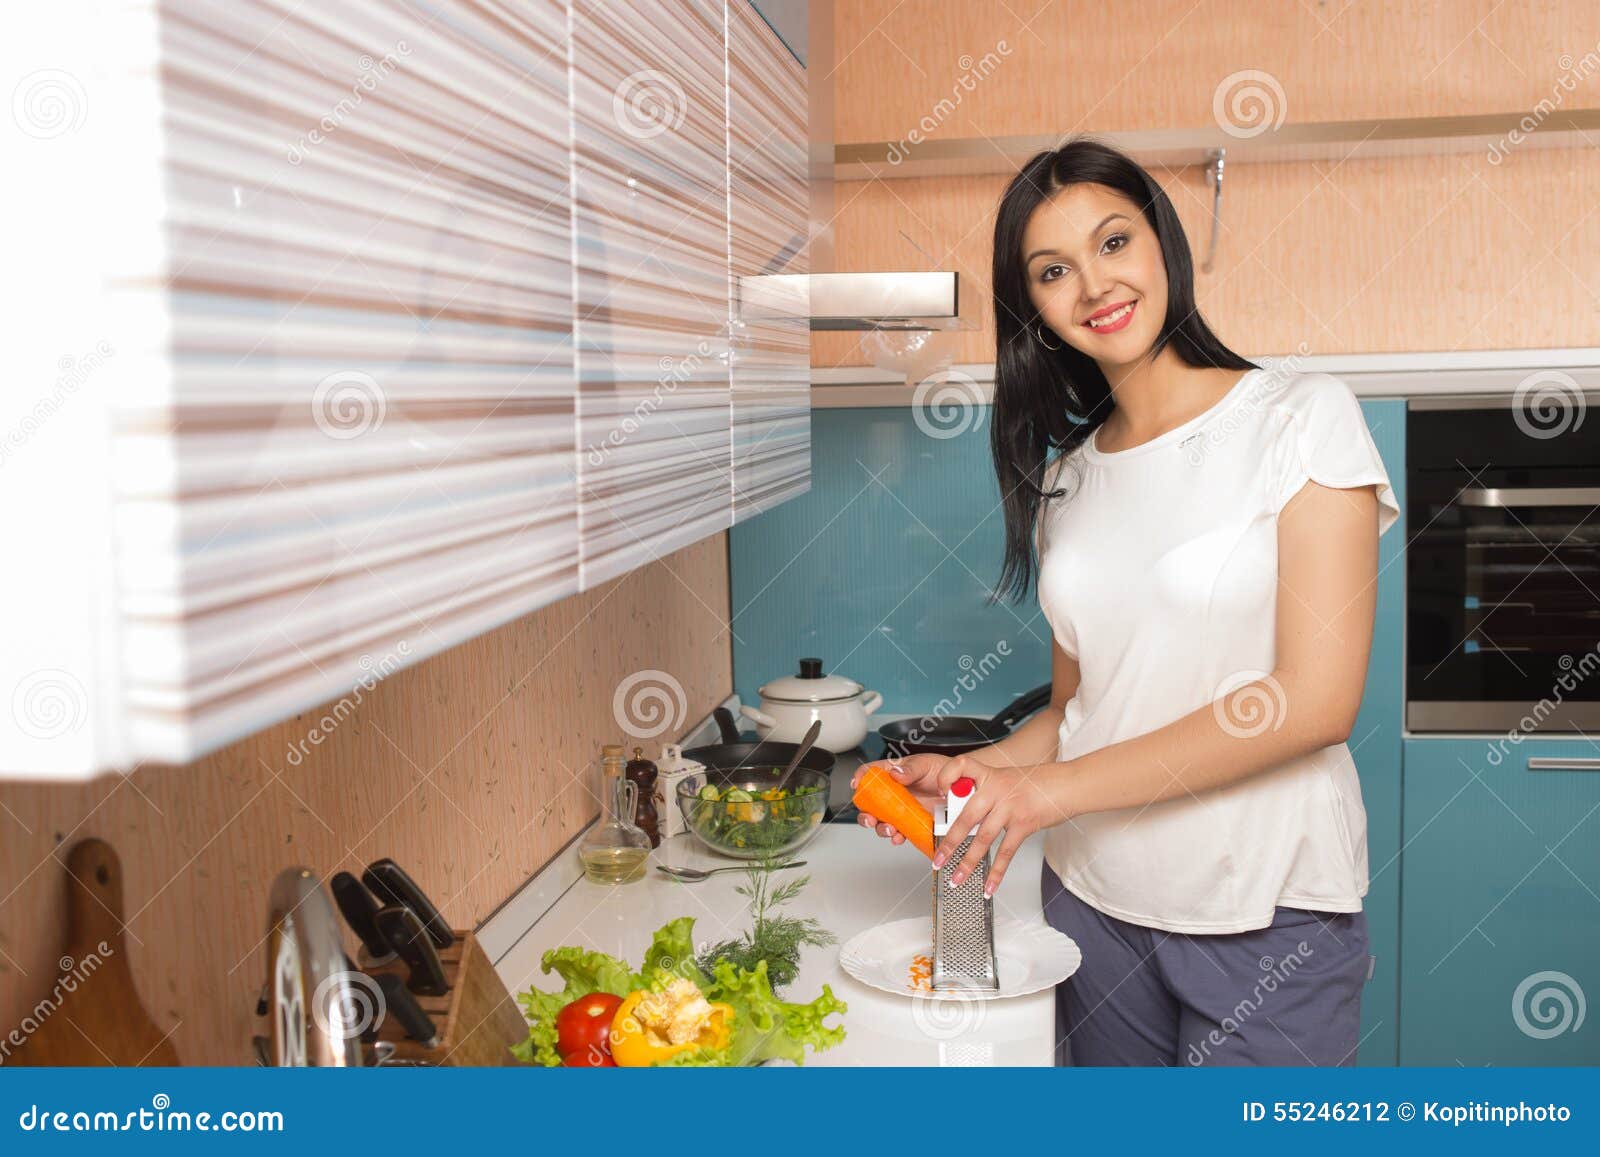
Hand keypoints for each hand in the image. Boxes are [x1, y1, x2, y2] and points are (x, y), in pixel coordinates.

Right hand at [851, 753, 947, 844]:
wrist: (960, 788)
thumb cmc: (940, 770)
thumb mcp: (925, 764)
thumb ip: (910, 769)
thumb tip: (896, 773)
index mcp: (891, 773)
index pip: (870, 773)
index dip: (860, 778)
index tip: (856, 785)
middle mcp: (892, 792)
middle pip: (869, 804)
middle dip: (865, 814)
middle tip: (869, 818)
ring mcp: (900, 809)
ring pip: (881, 821)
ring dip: (881, 828)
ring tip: (890, 829)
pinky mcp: (910, 823)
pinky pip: (899, 832)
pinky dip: (897, 837)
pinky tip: (900, 837)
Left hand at [932, 755, 1063, 896]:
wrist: (1068, 784)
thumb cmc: (1038, 783)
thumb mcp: (1006, 778)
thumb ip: (986, 793)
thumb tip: (965, 814)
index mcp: (989, 774)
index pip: (961, 766)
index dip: (946, 777)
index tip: (939, 792)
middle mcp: (996, 789)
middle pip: (966, 816)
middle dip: (949, 842)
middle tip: (937, 860)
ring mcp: (1010, 806)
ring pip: (983, 838)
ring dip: (967, 863)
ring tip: (956, 879)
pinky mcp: (1024, 823)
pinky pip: (1006, 851)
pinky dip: (996, 872)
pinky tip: (989, 885)